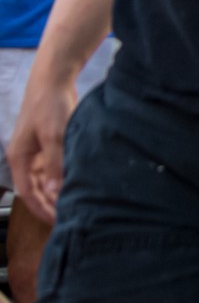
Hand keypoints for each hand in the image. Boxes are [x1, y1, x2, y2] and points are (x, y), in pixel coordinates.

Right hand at [7, 76, 76, 224]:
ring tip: (72, 204)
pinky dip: (60, 177)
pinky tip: (74, 183)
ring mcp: (35, 151)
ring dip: (55, 192)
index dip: (40, 208)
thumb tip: (55, 191)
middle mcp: (25, 158)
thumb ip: (55, 164)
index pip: (27, 192)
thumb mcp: (54, 137)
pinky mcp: (47, 144)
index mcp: (19, 159)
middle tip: (67, 217)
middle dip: (48, 203)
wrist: (52, 81)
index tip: (55, 221)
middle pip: (35, 188)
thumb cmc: (50, 107)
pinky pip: (51, 168)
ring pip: (43, 179)